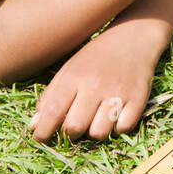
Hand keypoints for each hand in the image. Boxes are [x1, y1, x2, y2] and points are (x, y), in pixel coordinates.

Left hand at [28, 20, 163, 140]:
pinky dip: (118, 128)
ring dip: (94, 132)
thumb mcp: (69, 70)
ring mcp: (118, 92)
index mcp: (74, 77)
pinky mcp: (139, 98)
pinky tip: (115, 117)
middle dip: (70, 134)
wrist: (134, 36)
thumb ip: (50, 97)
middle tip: (73, 127)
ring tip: (95, 121)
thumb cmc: (96, 56)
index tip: (40, 138)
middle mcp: (95, 85)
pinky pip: (123, 128)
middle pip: (75, 127)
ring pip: (99, 133)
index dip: (43, 131)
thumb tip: (34, 126)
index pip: (52, 112)